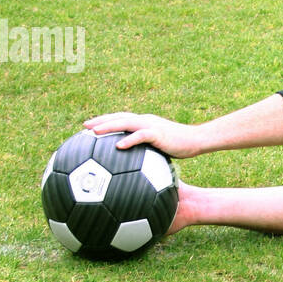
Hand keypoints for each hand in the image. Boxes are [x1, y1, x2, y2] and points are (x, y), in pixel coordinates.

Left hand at [83, 112, 206, 157]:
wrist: (198, 140)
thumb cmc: (181, 145)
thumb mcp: (160, 147)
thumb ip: (147, 150)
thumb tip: (136, 164)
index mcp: (144, 122)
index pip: (121, 118)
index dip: (105, 121)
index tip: (90, 126)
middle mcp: (145, 120)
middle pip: (118, 117)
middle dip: (100, 121)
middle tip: (84, 126)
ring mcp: (151, 125)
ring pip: (125, 123)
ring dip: (109, 126)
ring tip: (94, 132)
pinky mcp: (158, 134)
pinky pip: (140, 136)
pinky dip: (129, 140)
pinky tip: (118, 146)